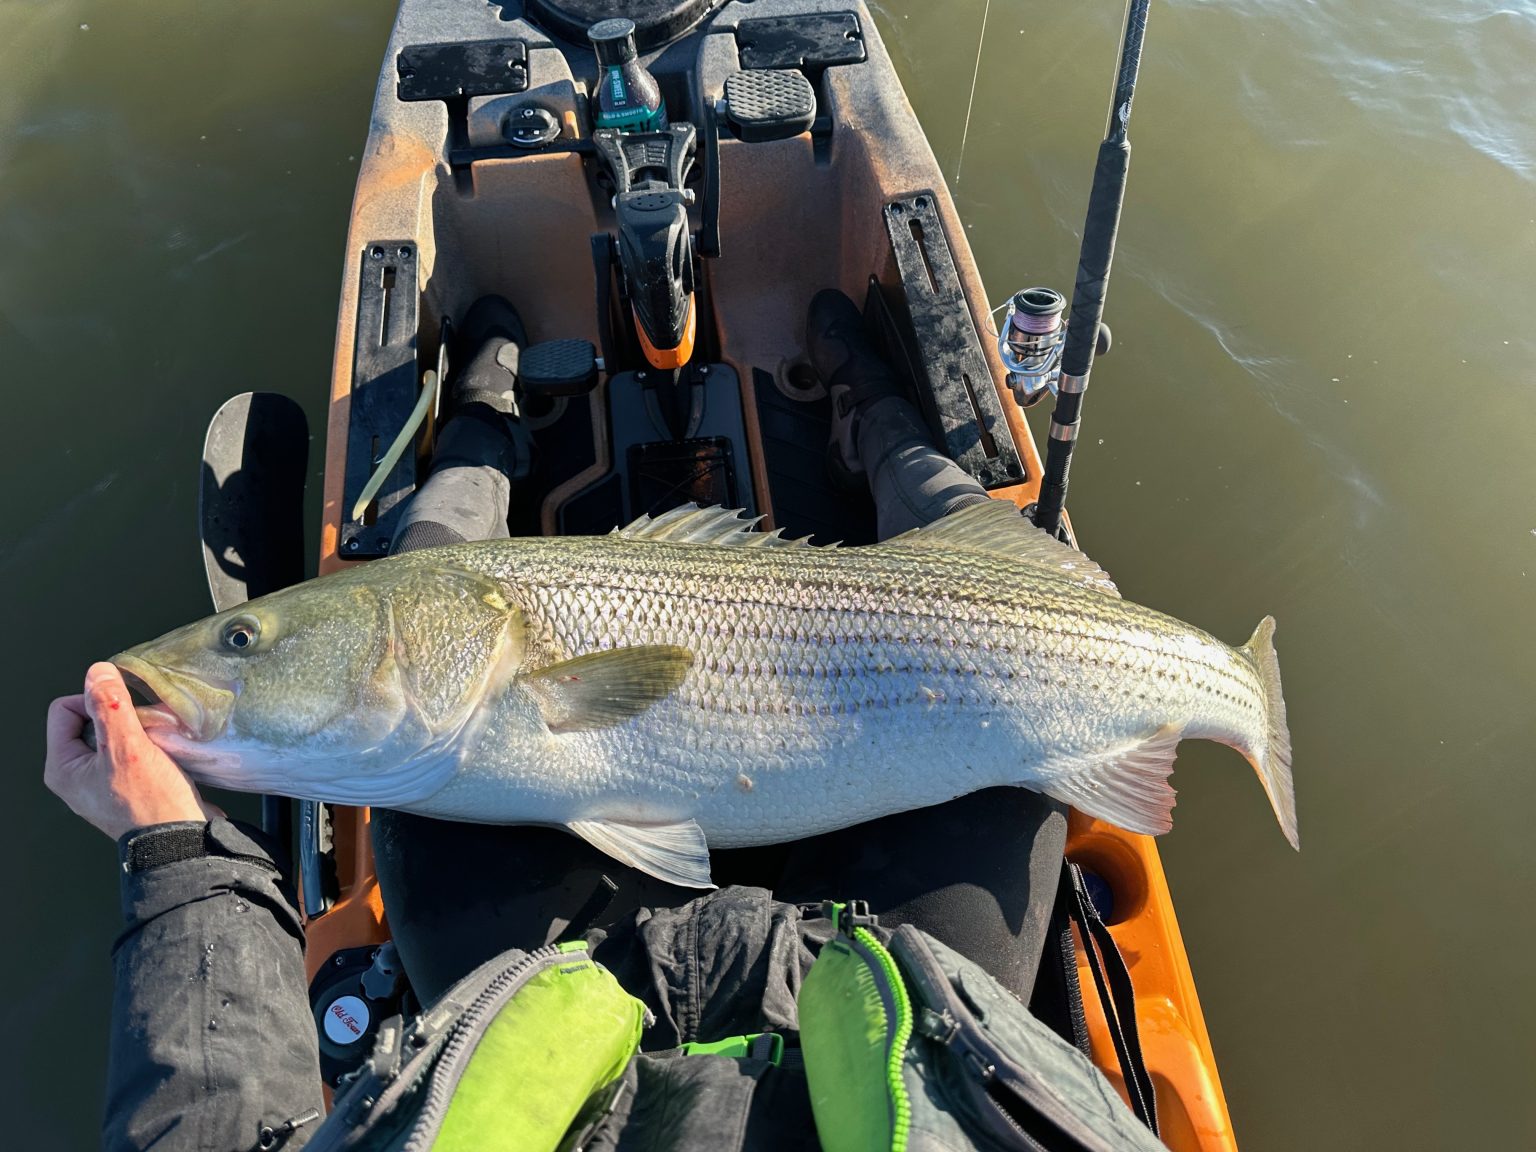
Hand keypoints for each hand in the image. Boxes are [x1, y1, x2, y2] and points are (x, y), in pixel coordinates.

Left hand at [45, 662, 221, 840]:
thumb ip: (110, 705)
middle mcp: (77, 777)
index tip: (125, 711)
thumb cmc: (150, 800)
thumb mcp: (128, 746)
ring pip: (114, 737)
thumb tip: (98, 671)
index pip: (65, 709)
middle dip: (121, 716)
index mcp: (63, 768)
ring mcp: (102, 785)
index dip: (95, 700)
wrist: (179, 842)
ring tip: (159, 741)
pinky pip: (132, 754)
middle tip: (145, 727)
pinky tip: (166, 753)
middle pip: (90, 721)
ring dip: (138, 731)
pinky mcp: (128, 790)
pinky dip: (148, 748)